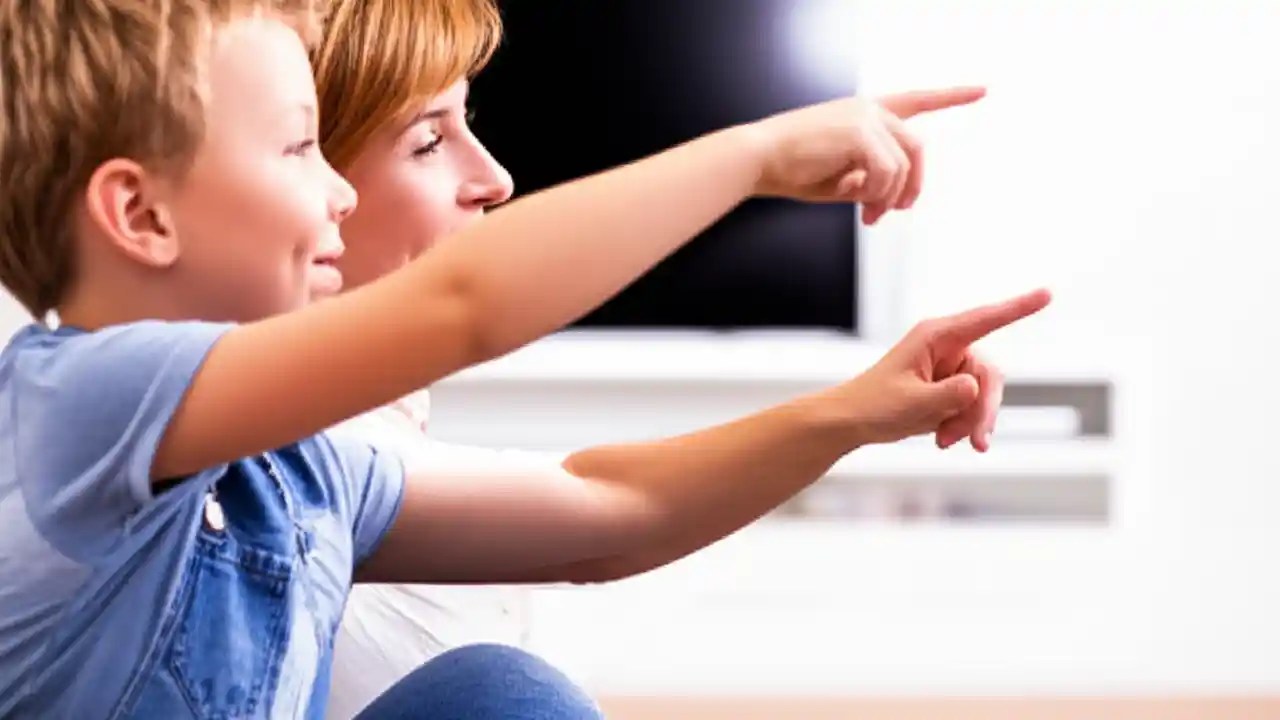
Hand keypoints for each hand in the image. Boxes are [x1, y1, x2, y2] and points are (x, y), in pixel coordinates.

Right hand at [748, 86, 985, 224]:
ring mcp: (864, 117)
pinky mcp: (858, 131)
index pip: (916, 100)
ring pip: (902, 165)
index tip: (980, 91)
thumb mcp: (842, 178)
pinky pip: (886, 171)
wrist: (759, 159)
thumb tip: (895, 199)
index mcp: (864, 113)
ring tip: (869, 215)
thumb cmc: (792, 169)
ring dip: (889, 197)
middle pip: (916, 147)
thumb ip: (872, 182)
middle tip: (893, 212)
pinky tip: (860, 204)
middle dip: (912, 185)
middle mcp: (868, 109)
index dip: (950, 96)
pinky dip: (877, 194)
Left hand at [828, 289, 1051, 449]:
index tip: (1047, 294)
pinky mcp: (950, 389)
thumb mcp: (913, 403)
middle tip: (977, 443)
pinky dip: (962, 425)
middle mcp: (948, 347)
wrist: (852, 422)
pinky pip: (973, 407)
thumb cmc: (874, 405)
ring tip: (944, 441)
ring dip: (969, 422)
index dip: (1018, 307)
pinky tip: (942, 438)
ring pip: (983, 396)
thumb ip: (949, 395)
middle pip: (989, 375)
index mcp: (936, 336)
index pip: (985, 319)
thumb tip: (976, 387)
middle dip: (984, 410)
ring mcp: (951, 368)